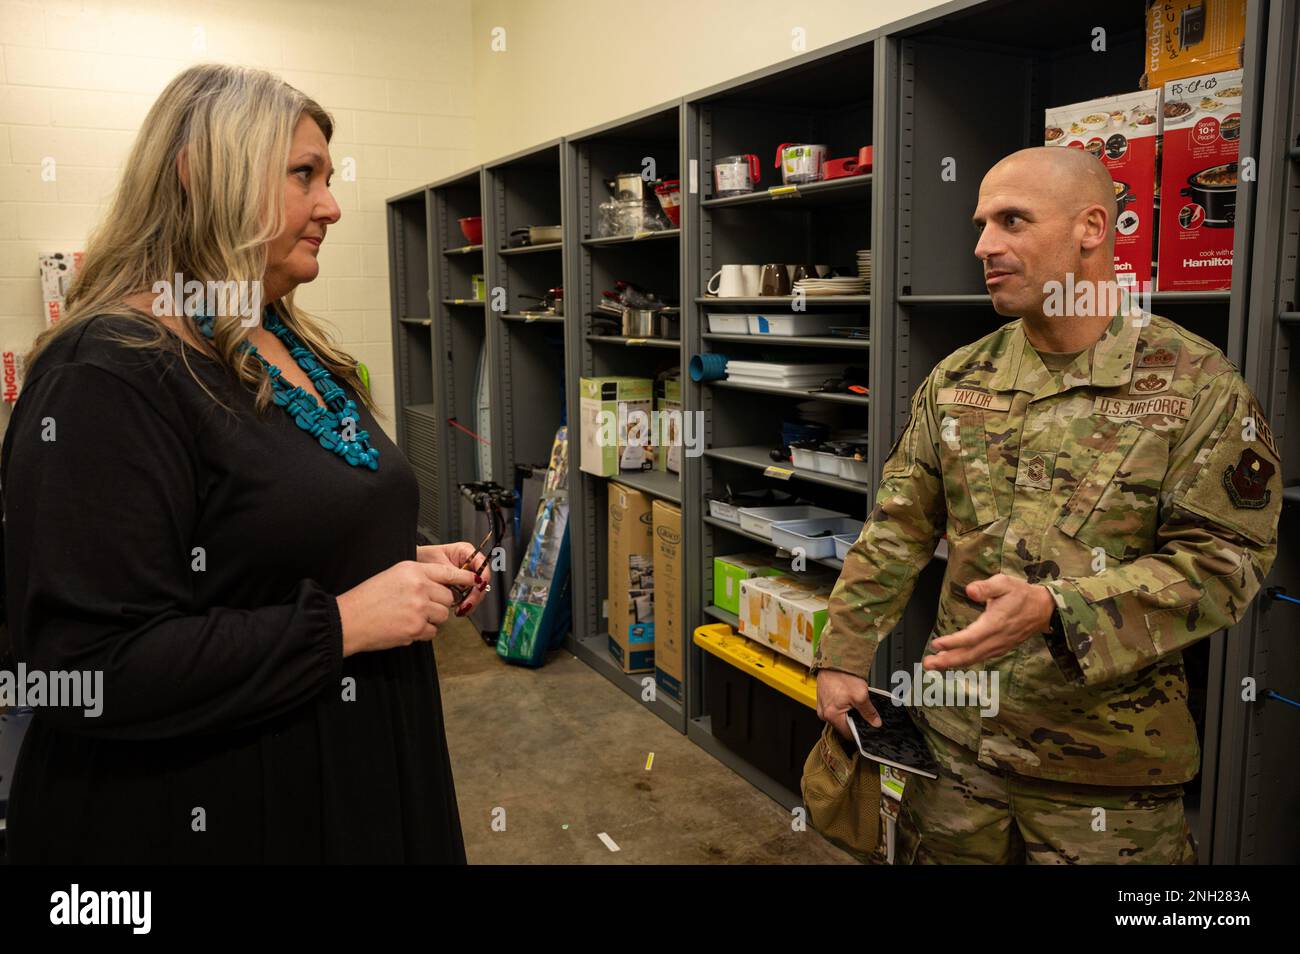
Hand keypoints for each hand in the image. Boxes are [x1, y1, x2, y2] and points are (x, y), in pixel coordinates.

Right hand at [336, 560, 479, 655]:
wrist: (349, 620)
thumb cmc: (367, 598)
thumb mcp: (394, 575)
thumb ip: (419, 576)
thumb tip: (442, 583)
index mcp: (413, 570)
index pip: (448, 572)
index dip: (464, 578)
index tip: (475, 581)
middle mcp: (419, 587)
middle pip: (448, 597)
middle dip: (439, 603)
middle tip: (421, 606)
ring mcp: (419, 608)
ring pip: (443, 615)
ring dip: (431, 618)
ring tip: (410, 616)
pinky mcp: (416, 628)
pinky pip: (433, 632)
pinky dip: (423, 632)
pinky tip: (405, 626)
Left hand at [417, 542, 492, 615]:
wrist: (412, 567)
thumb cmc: (422, 558)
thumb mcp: (437, 562)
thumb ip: (453, 572)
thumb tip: (466, 582)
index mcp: (465, 552)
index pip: (481, 563)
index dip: (483, 575)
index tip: (480, 584)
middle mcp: (468, 566)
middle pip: (481, 581)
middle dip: (476, 594)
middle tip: (468, 602)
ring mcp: (465, 579)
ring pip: (477, 592)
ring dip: (471, 602)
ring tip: (461, 608)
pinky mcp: (461, 590)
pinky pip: (468, 599)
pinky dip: (465, 606)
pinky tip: (459, 609)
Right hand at [816, 669, 880, 737]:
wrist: (833, 661)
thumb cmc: (842, 675)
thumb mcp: (861, 695)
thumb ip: (869, 712)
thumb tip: (875, 722)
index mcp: (831, 715)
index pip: (848, 733)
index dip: (859, 732)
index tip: (867, 728)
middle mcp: (824, 713)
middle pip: (843, 725)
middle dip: (855, 720)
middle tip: (862, 711)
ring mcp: (822, 707)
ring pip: (840, 717)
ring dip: (849, 713)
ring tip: (855, 703)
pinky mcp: (823, 700)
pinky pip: (835, 709)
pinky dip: (843, 706)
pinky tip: (848, 699)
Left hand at [925, 575, 1055, 670]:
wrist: (1043, 609)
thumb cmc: (1021, 594)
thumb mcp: (1004, 583)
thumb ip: (986, 587)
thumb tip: (970, 590)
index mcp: (996, 623)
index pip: (971, 637)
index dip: (953, 643)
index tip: (936, 644)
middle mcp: (997, 638)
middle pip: (969, 654)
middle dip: (947, 661)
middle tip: (928, 664)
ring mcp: (999, 646)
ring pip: (974, 658)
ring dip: (953, 664)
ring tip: (934, 665)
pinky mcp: (1000, 649)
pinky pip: (980, 658)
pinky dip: (965, 662)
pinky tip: (952, 662)